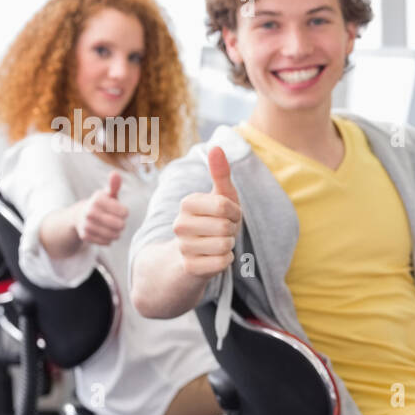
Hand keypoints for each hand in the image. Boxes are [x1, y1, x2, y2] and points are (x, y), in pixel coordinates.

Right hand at [73, 171, 128, 245]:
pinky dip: (109, 239)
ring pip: (114, 235)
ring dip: (116, 233)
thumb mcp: (108, 194)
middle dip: (121, 224)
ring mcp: (86, 225)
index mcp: (97, 200)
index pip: (124, 212)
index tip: (120, 210)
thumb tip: (115, 173)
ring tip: (112, 227)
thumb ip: (114, 185)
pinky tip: (104, 233)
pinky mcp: (86, 236)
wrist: (80, 216)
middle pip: (120, 225)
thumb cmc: (101, 205)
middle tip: (116, 220)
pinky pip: (107, 242)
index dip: (124, 213)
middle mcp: (90, 212)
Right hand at [172, 146, 241, 278]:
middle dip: (232, 231)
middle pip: (225, 227)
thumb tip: (216, 146)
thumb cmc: (213, 222)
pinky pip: (222, 263)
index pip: (225, 205)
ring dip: (229, 246)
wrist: (194, 256)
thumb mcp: (221, 197)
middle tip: (223, 232)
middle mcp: (179, 224)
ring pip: (224, 246)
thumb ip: (220, 173)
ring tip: (218, 244)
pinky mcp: (190, 267)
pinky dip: (226, 261)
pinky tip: (215, 258)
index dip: (235, 212)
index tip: (229, 215)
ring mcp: (183, 247)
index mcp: (187, 203)